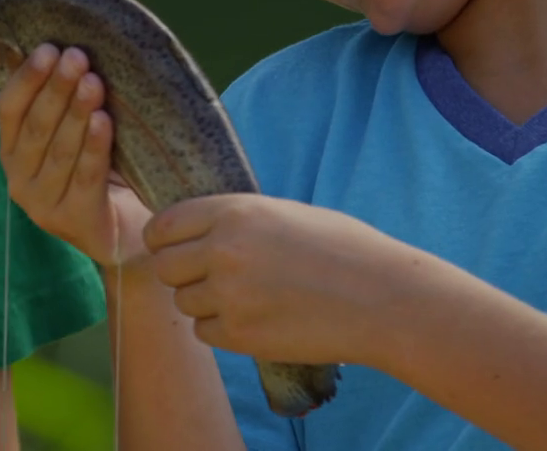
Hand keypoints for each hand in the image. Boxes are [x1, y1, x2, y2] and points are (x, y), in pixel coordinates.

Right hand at [0, 44, 152, 266]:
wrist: (124, 230)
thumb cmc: (99, 168)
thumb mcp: (72, 133)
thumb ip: (62, 101)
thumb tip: (68, 44)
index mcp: (12, 151)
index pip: (10, 109)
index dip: (27, 78)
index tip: (49, 48)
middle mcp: (19, 178)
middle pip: (36, 126)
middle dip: (56, 88)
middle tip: (77, 57)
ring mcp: (42, 204)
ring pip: (58, 151)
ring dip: (75, 113)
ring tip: (93, 83)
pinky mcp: (72, 221)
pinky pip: (85, 178)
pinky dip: (94, 148)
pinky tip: (104, 122)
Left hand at [144, 193, 433, 368]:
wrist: (382, 298)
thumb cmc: (344, 249)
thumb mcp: (285, 213)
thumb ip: (237, 221)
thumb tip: (197, 231)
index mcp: (234, 212)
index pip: (163, 226)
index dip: (163, 240)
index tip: (171, 249)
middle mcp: (223, 250)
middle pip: (164, 267)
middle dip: (182, 274)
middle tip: (209, 279)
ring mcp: (229, 294)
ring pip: (183, 302)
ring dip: (204, 303)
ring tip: (245, 299)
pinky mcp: (240, 335)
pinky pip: (204, 332)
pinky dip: (222, 330)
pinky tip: (255, 320)